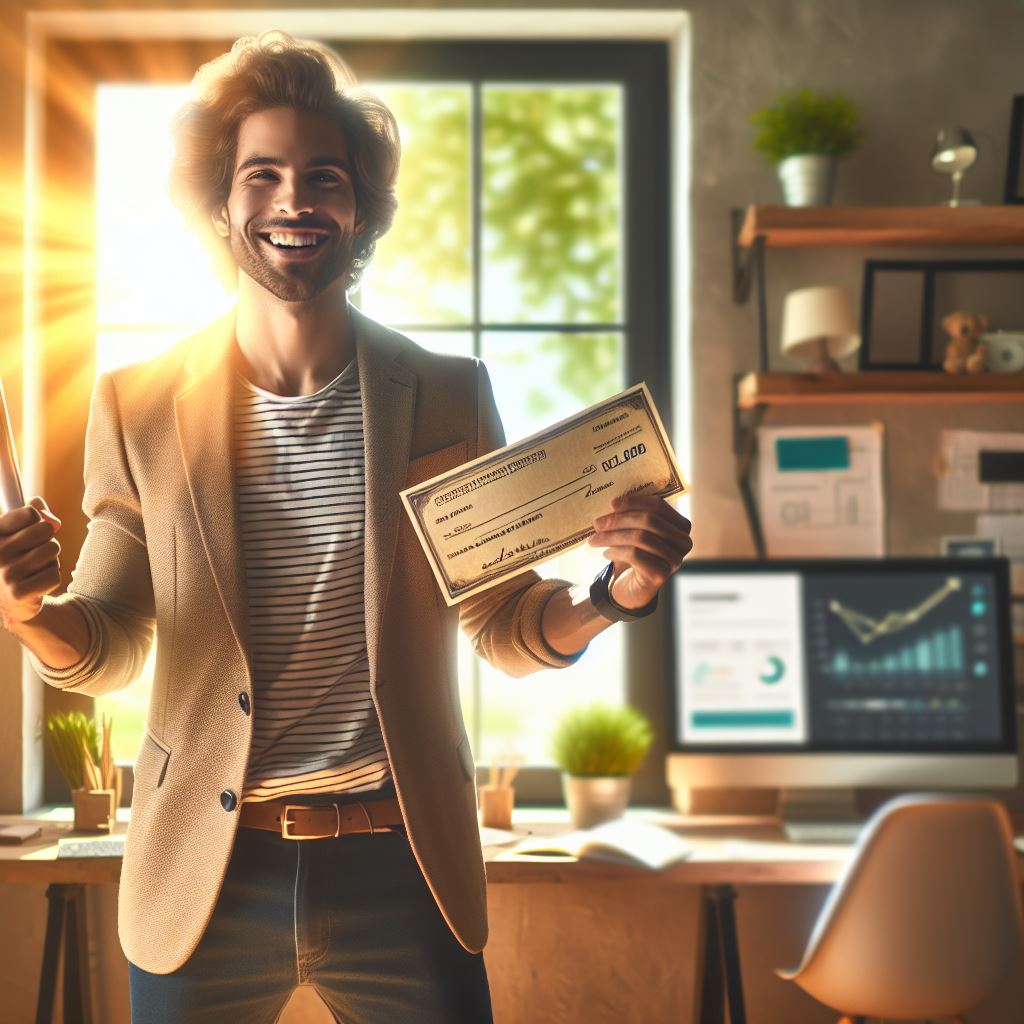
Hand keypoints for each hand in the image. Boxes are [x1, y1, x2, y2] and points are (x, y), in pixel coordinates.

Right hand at [0, 497, 62, 628]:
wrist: (12, 602)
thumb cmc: (17, 562)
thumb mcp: (17, 537)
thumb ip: (28, 517)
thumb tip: (38, 501)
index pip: (30, 513)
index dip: (39, 521)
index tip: (31, 531)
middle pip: (46, 529)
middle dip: (48, 541)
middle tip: (37, 553)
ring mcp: (5, 573)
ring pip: (52, 551)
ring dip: (51, 561)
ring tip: (36, 569)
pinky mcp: (19, 592)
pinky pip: (54, 575)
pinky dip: (52, 579)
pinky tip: (37, 585)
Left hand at [588, 494, 691, 610]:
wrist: (635, 588)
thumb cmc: (636, 555)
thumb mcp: (635, 532)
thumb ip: (631, 516)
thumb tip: (614, 504)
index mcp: (681, 525)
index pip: (658, 505)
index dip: (634, 502)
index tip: (611, 504)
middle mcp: (683, 541)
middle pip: (649, 520)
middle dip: (619, 520)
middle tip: (597, 523)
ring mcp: (675, 559)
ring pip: (640, 537)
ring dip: (612, 537)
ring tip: (595, 540)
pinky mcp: (662, 574)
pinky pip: (635, 555)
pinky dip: (616, 551)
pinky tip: (606, 553)